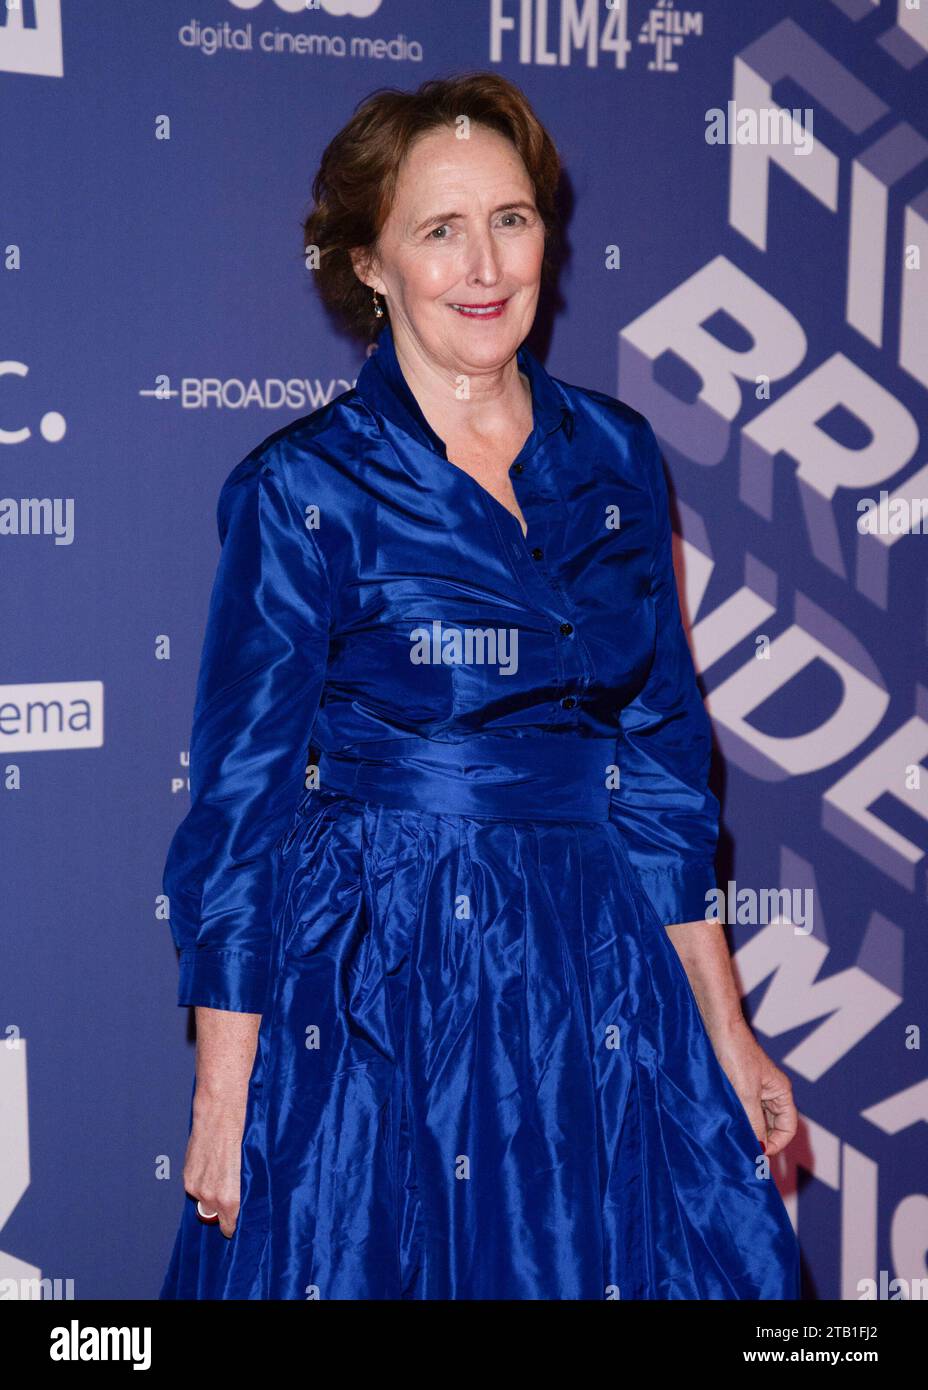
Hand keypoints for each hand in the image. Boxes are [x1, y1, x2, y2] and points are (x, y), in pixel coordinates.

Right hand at [183, 1088, 247, 1237]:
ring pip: (206, 1202)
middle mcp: (211, 1197)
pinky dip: (205, 1181)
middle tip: (238, 1190)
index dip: (237, 1223)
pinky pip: (197, 1188)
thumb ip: (249, 1189)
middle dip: (227, 1208)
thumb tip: (250, 1202)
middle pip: (218, 1217)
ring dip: (214, 1194)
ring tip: (226, 1172)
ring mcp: (196, 1187)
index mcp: (230, 1199)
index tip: (243, 1219)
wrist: (222, 1109)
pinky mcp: (187, 1176)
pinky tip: (215, 1164)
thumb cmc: (245, 1134)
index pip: (230, 1228)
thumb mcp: (254, 1167)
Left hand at [710, 1025, 797, 1158]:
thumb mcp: (747, 1094)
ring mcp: (754, 1087)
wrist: (716, 1026)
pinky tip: (725, 1124)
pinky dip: (737, 1119)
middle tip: (744, 1152)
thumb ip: (754, 1123)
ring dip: (748, 1129)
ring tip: (734, 1139)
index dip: (776, 1143)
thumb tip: (759, 1150)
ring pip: (756, 1117)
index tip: (757, 1152)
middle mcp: (770, 1091)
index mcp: (781, 1091)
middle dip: (762, 1139)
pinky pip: (743, 1108)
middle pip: (773, 1125)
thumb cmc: (736, 1054)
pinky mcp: (737, 1084)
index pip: (788, 1127)